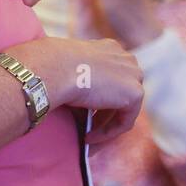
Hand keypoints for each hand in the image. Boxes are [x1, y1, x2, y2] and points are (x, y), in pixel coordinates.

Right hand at [8, 36, 142, 143]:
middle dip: (105, 111)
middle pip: (121, 92)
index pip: (112, 76)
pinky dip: (108, 132)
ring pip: (124, 107)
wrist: (54, 68)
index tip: (84, 111)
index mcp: (109, 48)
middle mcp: (126, 59)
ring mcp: (133, 75)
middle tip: (86, 126)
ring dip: (105, 124)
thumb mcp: (65, 66)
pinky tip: (88, 137)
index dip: (99, 96)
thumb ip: (77, 75)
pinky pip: (125, 121)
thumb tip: (71, 93)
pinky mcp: (135, 93)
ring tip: (86, 136)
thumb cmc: (50, 65)